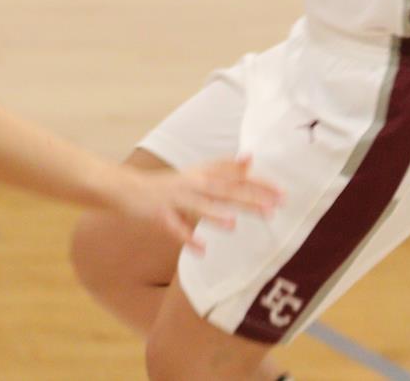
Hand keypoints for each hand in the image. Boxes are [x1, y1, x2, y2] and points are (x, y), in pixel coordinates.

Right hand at [113, 156, 280, 251]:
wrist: (126, 188)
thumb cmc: (168, 186)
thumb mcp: (196, 174)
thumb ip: (223, 169)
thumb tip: (251, 159)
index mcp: (201, 173)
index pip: (235, 176)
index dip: (258, 183)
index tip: (283, 193)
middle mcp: (190, 182)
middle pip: (223, 190)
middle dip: (247, 199)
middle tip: (273, 209)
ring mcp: (174, 198)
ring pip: (197, 206)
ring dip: (214, 215)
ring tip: (233, 225)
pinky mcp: (159, 213)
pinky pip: (174, 227)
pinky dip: (186, 237)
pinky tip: (201, 250)